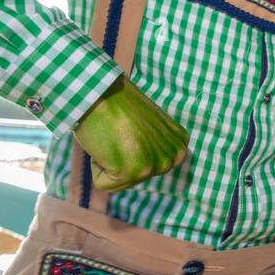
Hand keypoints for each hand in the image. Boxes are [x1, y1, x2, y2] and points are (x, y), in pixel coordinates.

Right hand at [73, 75, 189, 190]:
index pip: (149, 168)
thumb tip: (143, 159)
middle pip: (135, 178)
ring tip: (111, 137)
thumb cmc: (117, 104)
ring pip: (119, 183)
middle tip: (117, 134)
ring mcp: (154, 165)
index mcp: (179, 146)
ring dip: (108, 163)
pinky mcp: (132, 171)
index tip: (129, 130)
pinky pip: (103, 183)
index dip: (131, 150)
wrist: (98, 91)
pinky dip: (96, 166)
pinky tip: (103, 143)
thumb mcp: (149, 127)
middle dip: (120, 161)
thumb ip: (154, 145)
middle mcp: (172, 158)